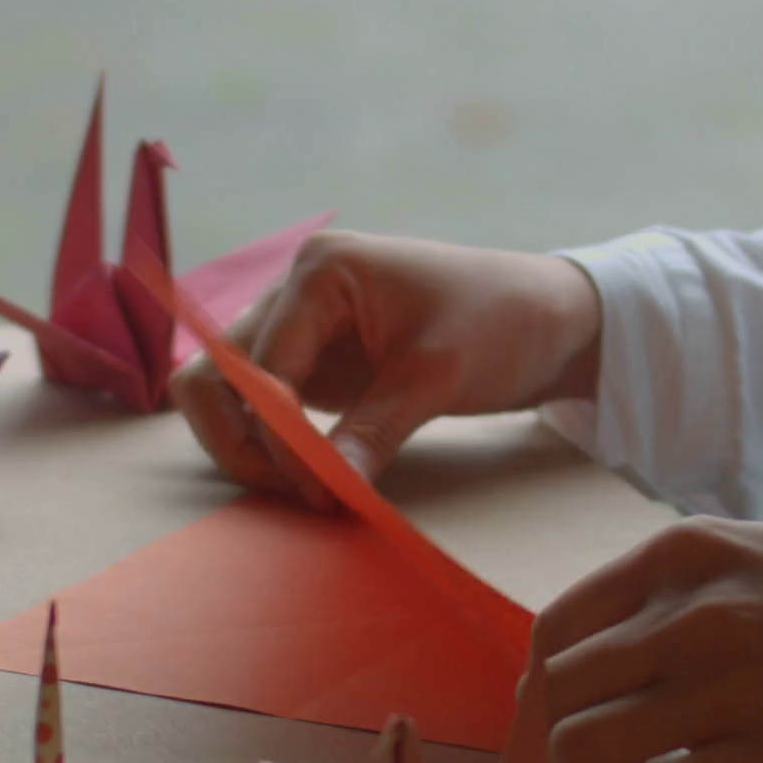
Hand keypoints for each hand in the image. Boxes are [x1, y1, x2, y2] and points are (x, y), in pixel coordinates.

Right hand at [171, 230, 602, 507]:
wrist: (546, 316)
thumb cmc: (500, 320)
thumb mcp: (438, 374)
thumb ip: (376, 428)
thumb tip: (330, 487)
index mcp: (320, 270)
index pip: (260, 364)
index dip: (276, 434)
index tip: (318, 490)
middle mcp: (295, 291)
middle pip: (216, 372)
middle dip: (240, 439)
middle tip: (294, 492)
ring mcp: (299, 327)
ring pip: (227, 392)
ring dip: (247, 443)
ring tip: (302, 489)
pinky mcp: (314, 362)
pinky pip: (264, 406)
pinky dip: (273, 443)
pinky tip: (312, 475)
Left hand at [534, 516, 762, 762]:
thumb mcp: (747, 551)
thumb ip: (671, 590)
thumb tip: (595, 647)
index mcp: (680, 555)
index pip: (556, 628)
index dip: (544, 678)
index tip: (560, 702)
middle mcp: (689, 618)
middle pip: (556, 693)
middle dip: (554, 731)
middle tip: (581, 750)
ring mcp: (723, 690)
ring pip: (582, 749)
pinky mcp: (762, 758)